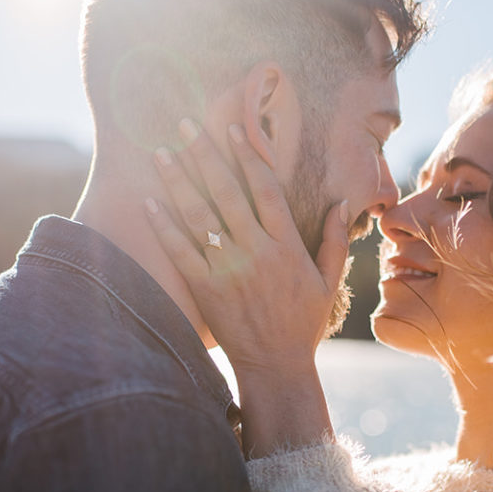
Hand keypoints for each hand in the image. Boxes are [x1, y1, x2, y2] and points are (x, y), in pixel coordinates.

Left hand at [144, 119, 349, 374]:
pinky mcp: (205, 288)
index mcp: (287, 245)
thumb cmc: (303, 324)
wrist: (276, 367)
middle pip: (227, 192)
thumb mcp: (329, 282)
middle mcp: (257, 251)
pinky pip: (181, 251)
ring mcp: (229, 269)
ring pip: (201, 216)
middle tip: (187, 124)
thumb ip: (333, 241)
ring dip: (179, 181)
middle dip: (206, 154)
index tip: (233, 127)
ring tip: (162, 151)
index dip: (249, 155)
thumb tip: (343, 203)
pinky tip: (150, 201)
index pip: (266, 188)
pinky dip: (165, 226)